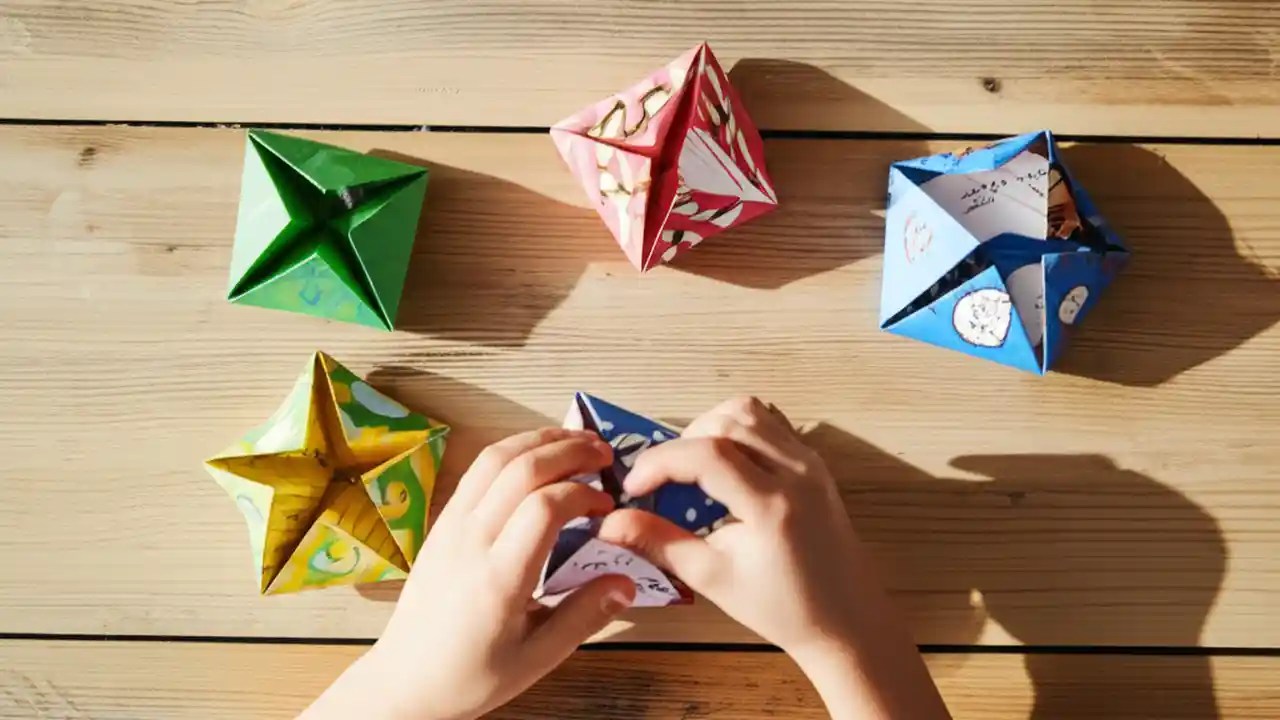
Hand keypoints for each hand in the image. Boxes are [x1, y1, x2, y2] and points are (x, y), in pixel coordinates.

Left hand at [302, 428, 636, 719]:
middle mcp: (469, 543)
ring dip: (538, 441)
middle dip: (569, 450)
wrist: (405, 681)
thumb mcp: (536, 659)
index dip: (583, 494)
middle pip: (520, 470)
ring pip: (493, 459)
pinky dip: (512, 451)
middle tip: (604, 453)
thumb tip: (627, 581)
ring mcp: (449, 527)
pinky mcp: (440, 523)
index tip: (607, 505)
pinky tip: (536, 457)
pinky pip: (476, 472)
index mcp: (497, 580)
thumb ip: (584, 616)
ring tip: (575, 440)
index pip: (544, 508)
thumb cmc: (470, 676)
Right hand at [597, 397, 949, 719]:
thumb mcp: (712, 579)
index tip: (635, 487)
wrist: (846, 620)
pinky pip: (771, 423)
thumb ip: (660, 542)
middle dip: (682, 442)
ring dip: (710, 428)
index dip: (661, 462)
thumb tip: (609, 523)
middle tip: (660, 478)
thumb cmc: (782, 608)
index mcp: (772, 506)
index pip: (707, 455)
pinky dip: (738, 429)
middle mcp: (797, 472)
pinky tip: (723, 463)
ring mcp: (811, 462)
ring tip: (689, 467)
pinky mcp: (815, 462)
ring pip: (750, 412)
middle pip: (727, 421)